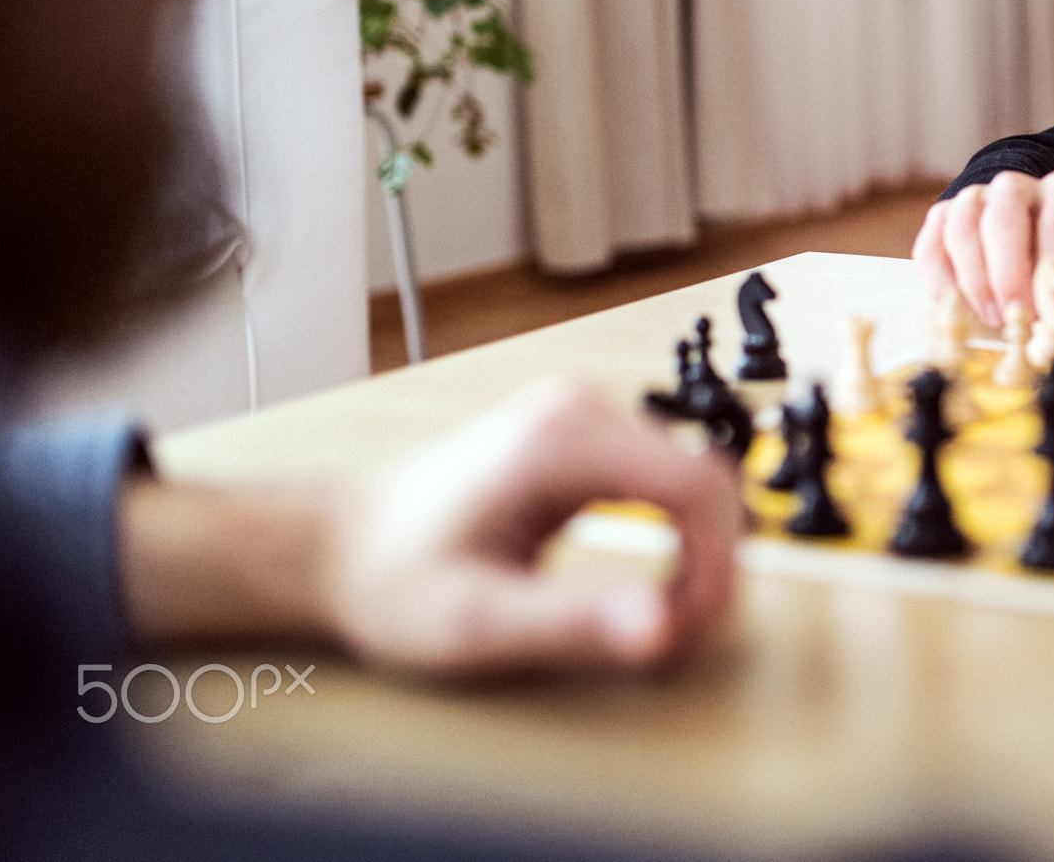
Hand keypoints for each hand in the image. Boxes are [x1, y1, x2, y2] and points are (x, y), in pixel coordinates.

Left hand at [124, 377, 742, 677]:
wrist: (337, 546)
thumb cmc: (392, 580)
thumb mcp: (479, 622)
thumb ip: (574, 624)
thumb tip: (665, 628)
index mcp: (563, 439)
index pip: (700, 488)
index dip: (716, 570)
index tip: (683, 634)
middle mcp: (584, 409)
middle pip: (710, 483)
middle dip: (711, 571)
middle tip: (669, 643)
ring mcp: (588, 417)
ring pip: (700, 483)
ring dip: (699, 558)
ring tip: (654, 624)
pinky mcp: (589, 438)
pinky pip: (672, 483)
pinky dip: (679, 540)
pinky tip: (646, 591)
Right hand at [913, 169, 1053, 325]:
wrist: (1028, 238)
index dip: (1051, 270)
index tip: (1049, 307)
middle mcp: (1015, 187)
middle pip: (1002, 222)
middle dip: (1007, 276)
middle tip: (1014, 314)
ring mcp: (974, 198)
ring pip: (962, 233)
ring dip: (975, 284)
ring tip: (992, 317)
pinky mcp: (941, 216)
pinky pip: (931, 249)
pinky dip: (942, 285)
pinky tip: (960, 309)